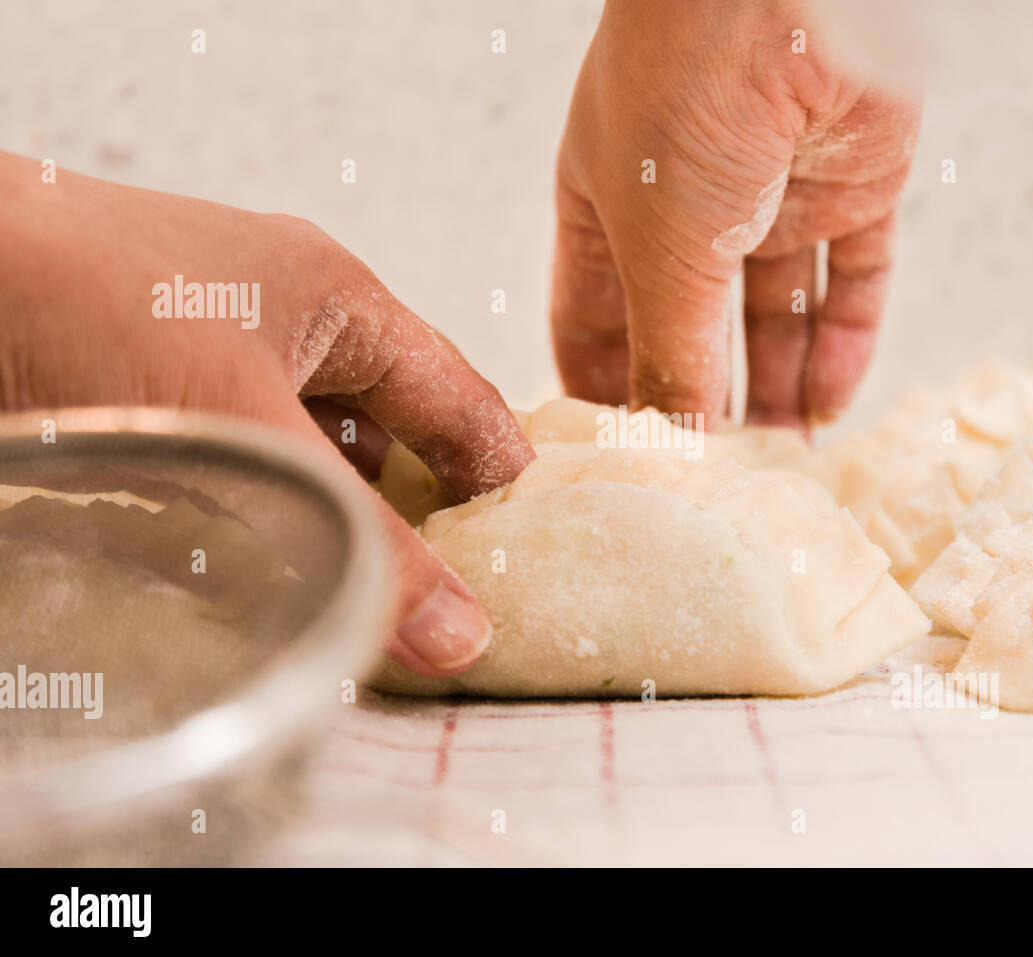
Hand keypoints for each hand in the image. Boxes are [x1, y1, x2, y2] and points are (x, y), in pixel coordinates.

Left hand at [0, 152, 533, 675]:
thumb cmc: (88, 306)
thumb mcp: (250, 431)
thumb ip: (359, 540)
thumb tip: (459, 632)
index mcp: (341, 298)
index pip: (458, 395)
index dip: (501, 473)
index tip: (529, 556)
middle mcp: (288, 320)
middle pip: (389, 432)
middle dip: (415, 513)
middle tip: (445, 599)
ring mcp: (219, 355)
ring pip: (312, 457)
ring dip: (331, 523)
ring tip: (357, 598)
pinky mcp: (158, 394)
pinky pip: (243, 467)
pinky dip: (261, 519)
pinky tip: (260, 569)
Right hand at [551, 0, 919, 428]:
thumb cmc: (688, 97)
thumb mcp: (663, 250)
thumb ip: (670, 354)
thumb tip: (673, 446)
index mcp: (610, 207)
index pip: (596, 320)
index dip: (605, 391)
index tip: (620, 466)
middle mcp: (688, 207)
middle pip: (695, 328)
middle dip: (706, 402)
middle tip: (716, 483)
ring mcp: (774, 196)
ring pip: (777, 315)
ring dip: (781, 387)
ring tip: (783, 465)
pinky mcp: (854, 186)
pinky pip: (852, 281)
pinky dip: (845, 343)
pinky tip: (829, 406)